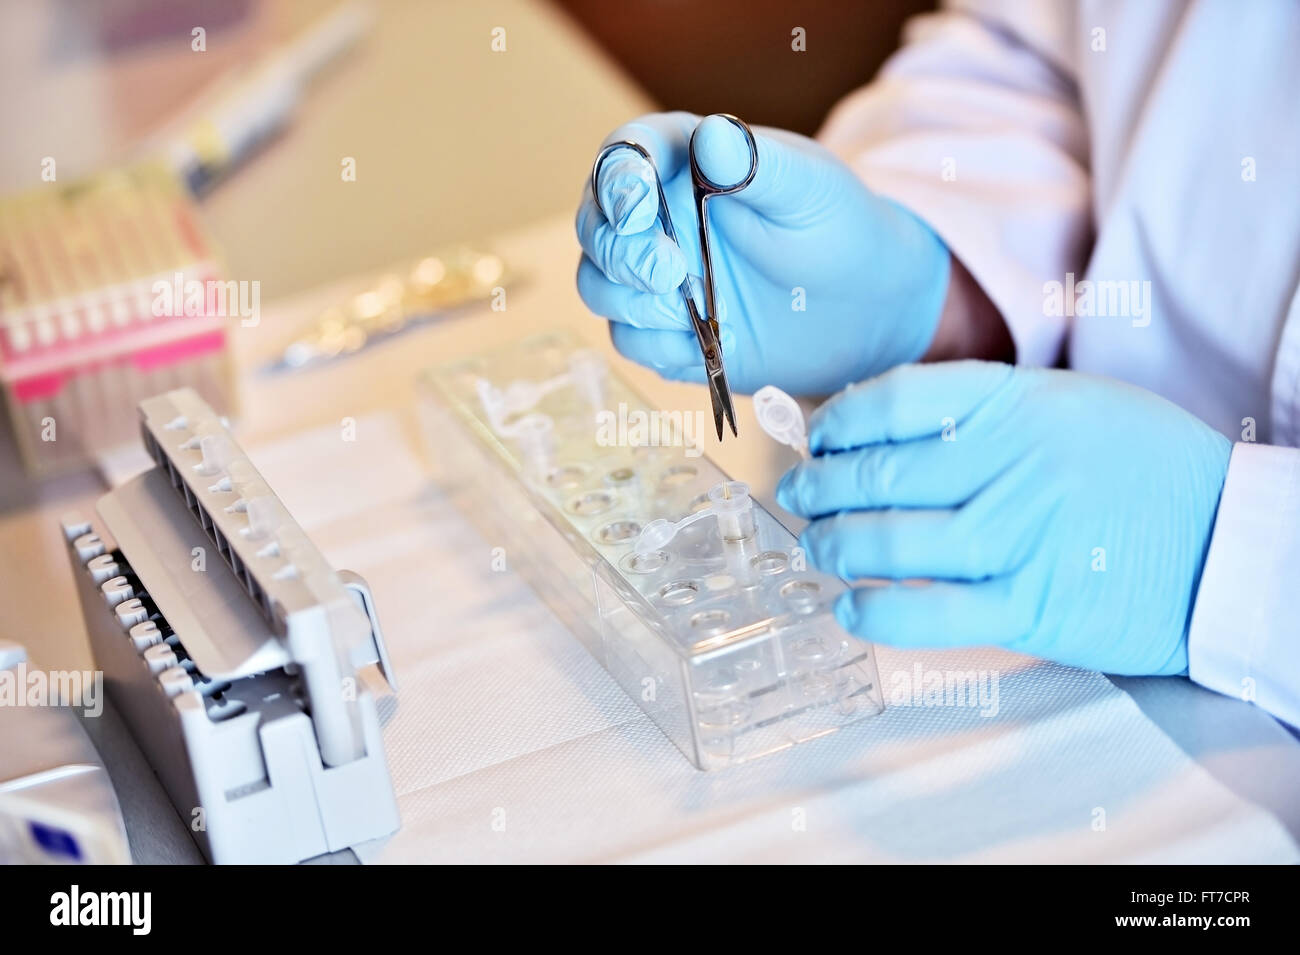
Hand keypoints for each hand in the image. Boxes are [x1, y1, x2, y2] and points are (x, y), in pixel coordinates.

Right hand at [575, 112, 950, 394]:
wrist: (865, 307)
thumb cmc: (837, 229)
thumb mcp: (806, 189)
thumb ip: (754, 165)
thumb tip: (711, 136)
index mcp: (683, 162)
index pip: (623, 156)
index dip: (616, 182)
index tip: (636, 212)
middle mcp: (657, 218)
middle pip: (596, 228)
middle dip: (622, 254)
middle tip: (671, 273)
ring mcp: (655, 277)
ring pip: (598, 286)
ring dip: (631, 301)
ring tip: (690, 308)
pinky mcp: (665, 331)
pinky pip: (630, 340)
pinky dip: (660, 346)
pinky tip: (711, 343)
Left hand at [776, 362, 1231, 674]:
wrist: (1228, 543)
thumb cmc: (1145, 470)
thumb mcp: (1070, 406)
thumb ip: (985, 411)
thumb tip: (887, 426)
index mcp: (1017, 403)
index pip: (896, 400)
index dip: (841, 422)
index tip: (818, 438)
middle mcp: (1010, 464)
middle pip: (880, 475)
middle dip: (820, 488)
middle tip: (798, 496)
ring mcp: (1018, 537)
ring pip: (891, 542)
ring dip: (835, 547)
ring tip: (815, 548)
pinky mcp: (1030, 606)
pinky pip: (929, 612)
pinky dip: (877, 611)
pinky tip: (851, 607)